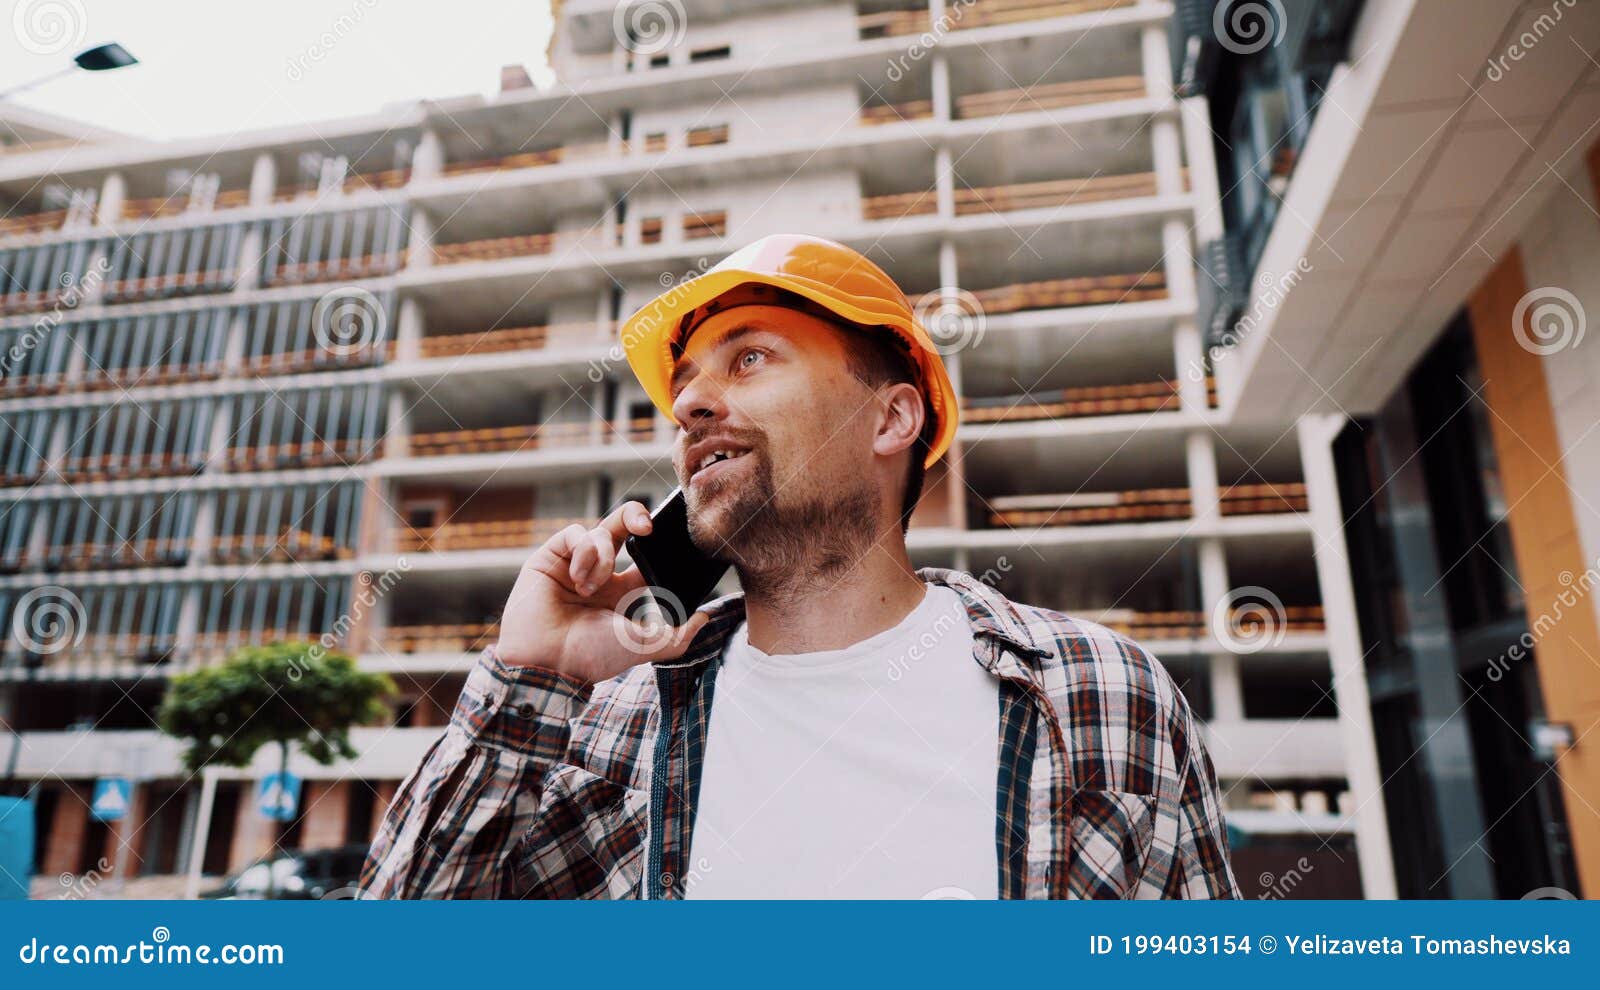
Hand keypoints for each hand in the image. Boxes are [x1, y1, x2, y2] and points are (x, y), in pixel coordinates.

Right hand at [494, 501, 710, 682]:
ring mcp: (574, 564)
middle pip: (623, 528)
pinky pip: (575, 534)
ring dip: (602, 557)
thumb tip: (705, 618)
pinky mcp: (551, 556)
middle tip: (648, 527)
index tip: (672, 544)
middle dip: (638, 518)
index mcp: (621, 594)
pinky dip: (583, 552)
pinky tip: (577, 578)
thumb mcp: (644, 647)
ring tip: (590, 587)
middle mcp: (600, 575)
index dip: (659, 546)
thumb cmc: (591, 657)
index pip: (645, 557)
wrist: (547, 661)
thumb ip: (678, 635)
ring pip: (601, 531)